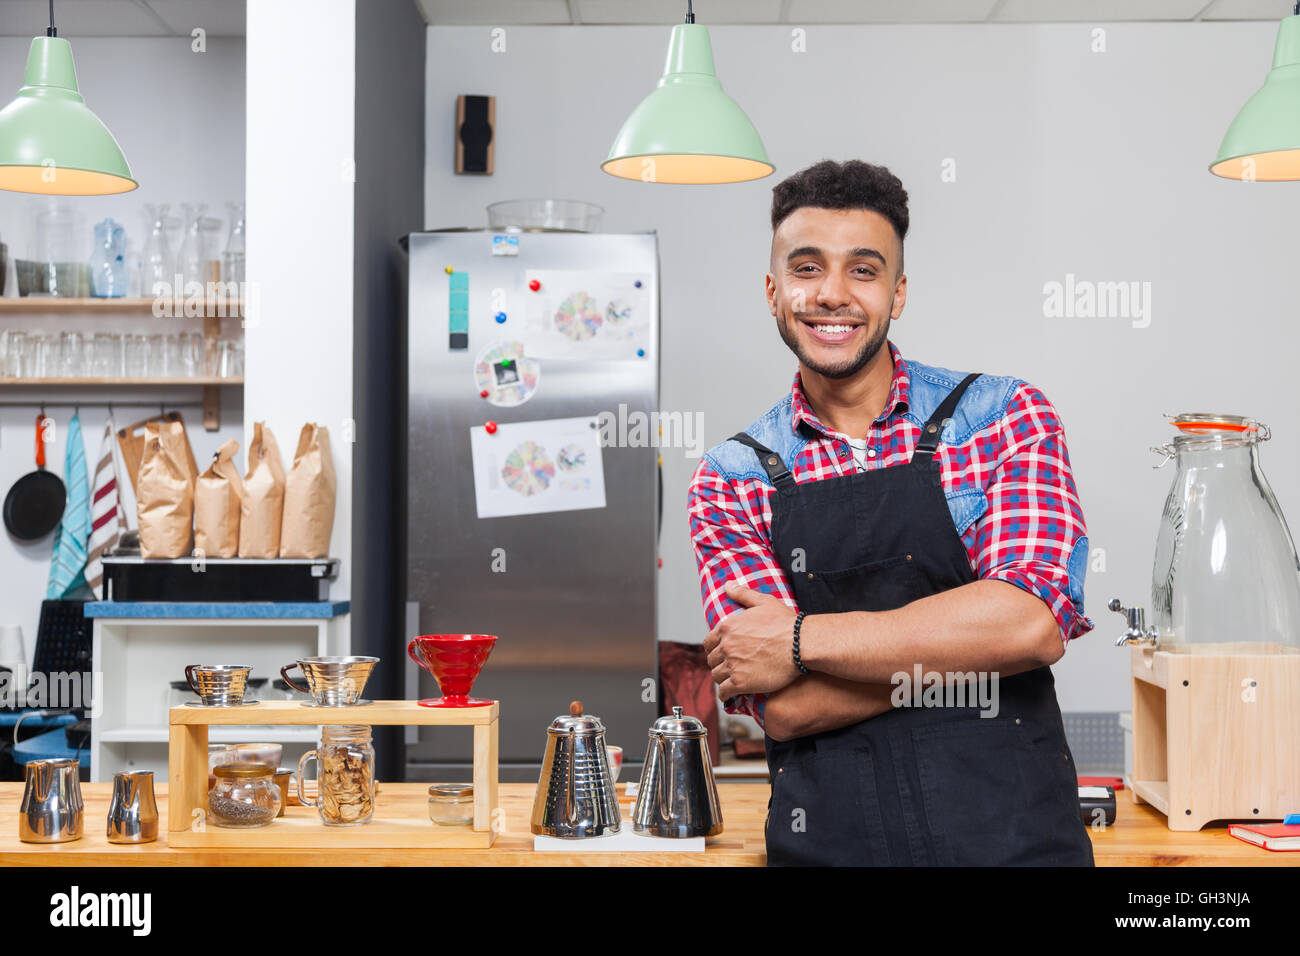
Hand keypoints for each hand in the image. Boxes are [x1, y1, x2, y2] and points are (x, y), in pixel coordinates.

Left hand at [703, 582, 801, 697]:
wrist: (800, 644)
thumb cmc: (785, 623)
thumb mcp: (764, 601)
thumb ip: (743, 594)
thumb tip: (728, 586)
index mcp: (727, 627)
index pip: (708, 643)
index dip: (714, 649)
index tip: (721, 653)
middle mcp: (726, 646)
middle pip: (712, 660)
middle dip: (719, 664)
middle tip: (728, 668)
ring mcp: (733, 665)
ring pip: (716, 676)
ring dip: (722, 679)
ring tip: (730, 681)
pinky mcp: (741, 682)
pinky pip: (724, 692)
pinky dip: (725, 695)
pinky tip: (730, 695)